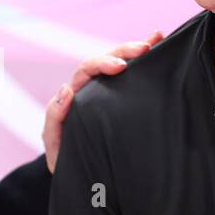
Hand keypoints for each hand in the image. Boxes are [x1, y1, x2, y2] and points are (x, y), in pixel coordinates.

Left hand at [42, 30, 164, 172]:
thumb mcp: (55, 141)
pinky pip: (133, 75)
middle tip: (143, 50)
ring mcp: (108, 93)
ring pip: (121, 64)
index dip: (101, 64)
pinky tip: (159, 40)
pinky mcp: (124, 99)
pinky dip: (145, 58)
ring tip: (156, 39)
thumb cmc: (67, 158)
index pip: (86, 71)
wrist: (81, 175)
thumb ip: (55, 117)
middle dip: (123, 52)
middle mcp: (91, 89)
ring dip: (137, 50)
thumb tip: (66, 89)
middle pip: (105, 61)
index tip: (120, 67)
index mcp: (75, 96)